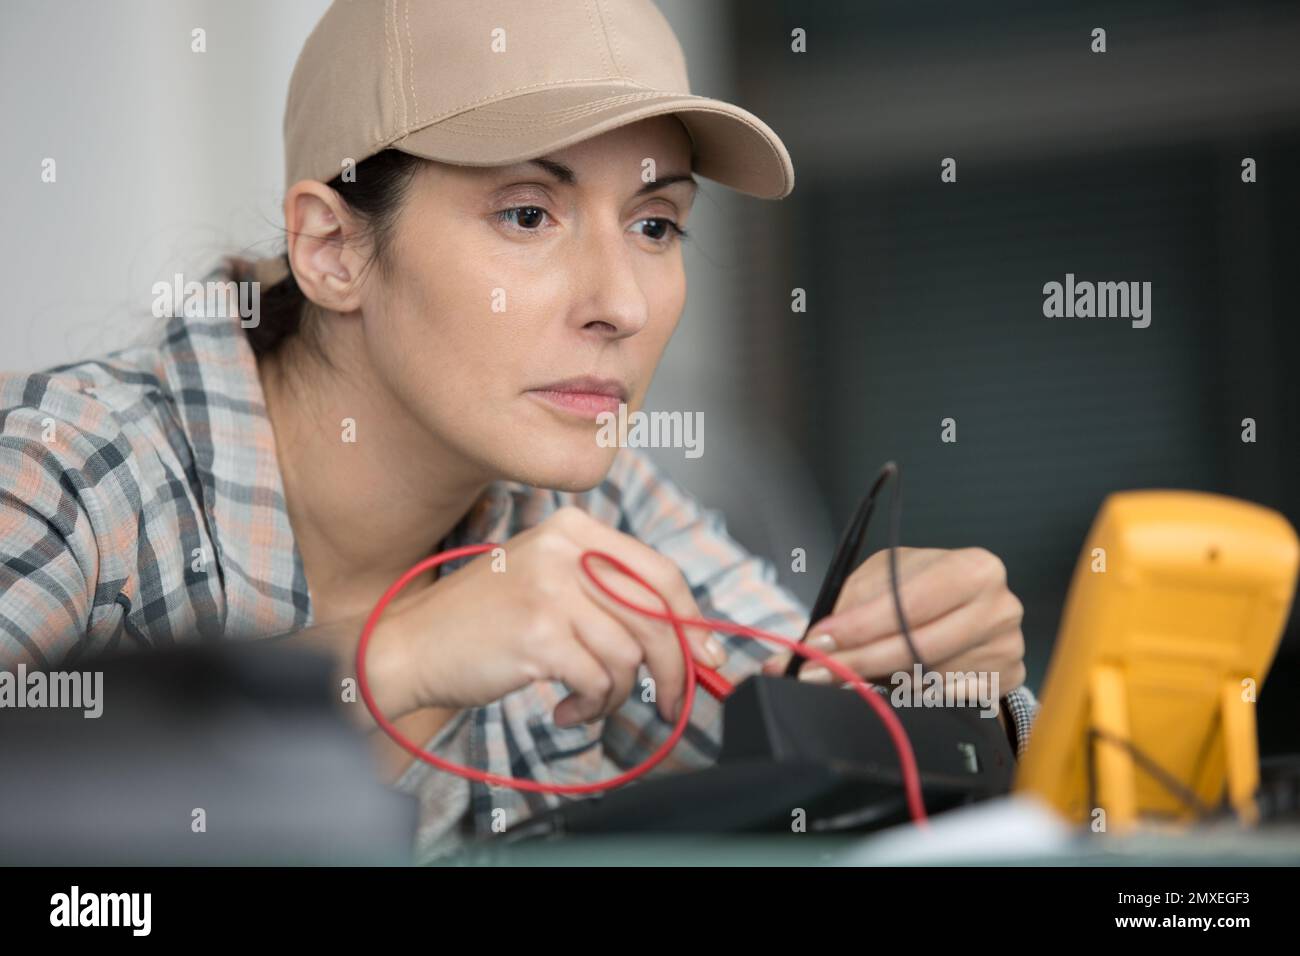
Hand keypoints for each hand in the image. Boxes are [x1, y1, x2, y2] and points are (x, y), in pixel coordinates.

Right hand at [370, 506, 725, 727]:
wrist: (411, 644)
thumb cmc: (484, 619)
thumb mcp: (547, 579)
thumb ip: (608, 593)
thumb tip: (686, 638)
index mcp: (575, 530)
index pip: (659, 573)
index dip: (693, 621)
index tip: (708, 657)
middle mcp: (565, 551)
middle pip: (655, 617)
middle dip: (674, 670)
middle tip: (671, 702)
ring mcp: (550, 591)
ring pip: (629, 656)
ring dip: (616, 695)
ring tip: (588, 702)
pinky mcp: (537, 635)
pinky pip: (598, 681)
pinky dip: (591, 707)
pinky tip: (565, 710)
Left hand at [761, 547, 1025, 707]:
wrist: (966, 605)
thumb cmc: (921, 585)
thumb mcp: (885, 575)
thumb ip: (854, 603)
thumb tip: (816, 644)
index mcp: (973, 568)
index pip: (909, 604)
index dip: (860, 627)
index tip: (819, 642)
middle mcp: (1000, 609)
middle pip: (919, 648)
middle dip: (859, 661)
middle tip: (817, 671)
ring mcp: (1007, 648)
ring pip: (926, 678)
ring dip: (879, 679)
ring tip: (848, 671)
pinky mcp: (1004, 681)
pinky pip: (944, 698)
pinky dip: (910, 692)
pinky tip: (891, 681)